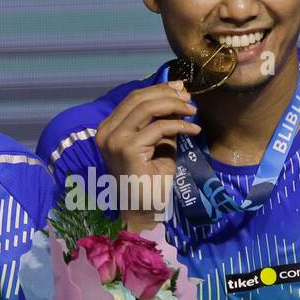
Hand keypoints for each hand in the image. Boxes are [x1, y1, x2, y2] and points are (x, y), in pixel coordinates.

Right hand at [94, 80, 200, 228]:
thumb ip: (162, 122)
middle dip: (167, 93)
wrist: (143, 210)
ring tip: (192, 111)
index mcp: (108, 129)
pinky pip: (158, 128)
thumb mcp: (157, 144)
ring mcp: (115, 140)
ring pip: (147, 108)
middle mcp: (107, 132)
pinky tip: (193, 130)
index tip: (180, 88)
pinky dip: (179, 126)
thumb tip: (179, 97)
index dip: (158, 89)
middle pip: (138, 98)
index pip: (133, 98)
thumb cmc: (150, 181)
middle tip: (189, 98)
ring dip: (174, 105)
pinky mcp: (128, 150)